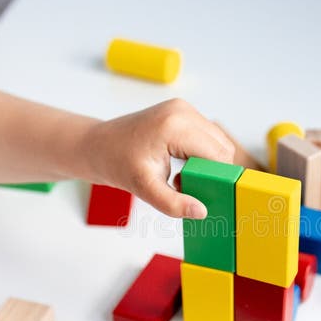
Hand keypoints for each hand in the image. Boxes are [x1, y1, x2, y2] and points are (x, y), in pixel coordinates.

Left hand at [81, 98, 233, 217]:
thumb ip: (173, 203)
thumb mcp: (144, 188)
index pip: (218, 154)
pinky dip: (202, 155)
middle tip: (186, 186)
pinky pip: (207, 136)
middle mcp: (183, 111)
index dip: (217, 177)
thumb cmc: (116, 162)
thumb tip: (201, 212)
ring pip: (218, 142)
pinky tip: (181, 165)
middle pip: (223, 147)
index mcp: (175, 126)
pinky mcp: (182, 112)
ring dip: (208, 164)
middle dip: (213, 171)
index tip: (204, 194)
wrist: (98, 146)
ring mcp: (183, 109)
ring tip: (181, 176)